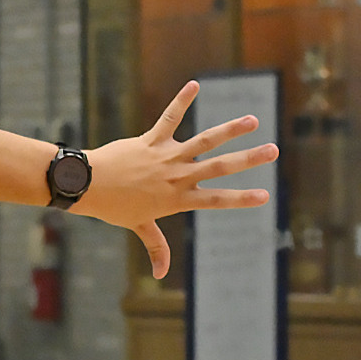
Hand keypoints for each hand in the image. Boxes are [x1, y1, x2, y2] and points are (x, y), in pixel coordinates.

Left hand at [77, 80, 277, 278]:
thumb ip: (156, 247)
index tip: (265, 196)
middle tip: (274, 151)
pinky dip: (181, 101)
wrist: (87, 186)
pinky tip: (194, 84)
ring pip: (203, 141)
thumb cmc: (113, 207)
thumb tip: (160, 275)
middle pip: (218, 167)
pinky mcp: (151, 140)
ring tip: (252, 120)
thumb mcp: (138, 226)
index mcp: (177, 199)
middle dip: (248, 160)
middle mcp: (176, 177)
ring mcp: (165, 157)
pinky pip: (169, 118)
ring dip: (228, 129)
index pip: (215, 200)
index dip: (241, 199)